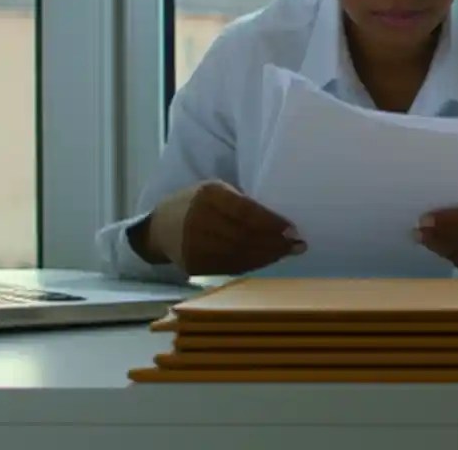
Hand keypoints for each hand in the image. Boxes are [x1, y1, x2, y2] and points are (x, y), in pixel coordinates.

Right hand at [132, 180, 303, 274]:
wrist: (159, 228)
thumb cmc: (195, 203)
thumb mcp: (214, 189)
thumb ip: (240, 200)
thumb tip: (279, 218)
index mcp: (206, 195)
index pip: (244, 211)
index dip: (270, 222)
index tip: (292, 229)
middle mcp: (199, 220)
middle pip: (245, 235)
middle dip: (275, 242)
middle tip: (298, 244)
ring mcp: (195, 246)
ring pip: (240, 254)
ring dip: (269, 255)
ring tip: (289, 252)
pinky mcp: (195, 265)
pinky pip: (231, 266)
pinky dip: (254, 264)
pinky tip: (269, 259)